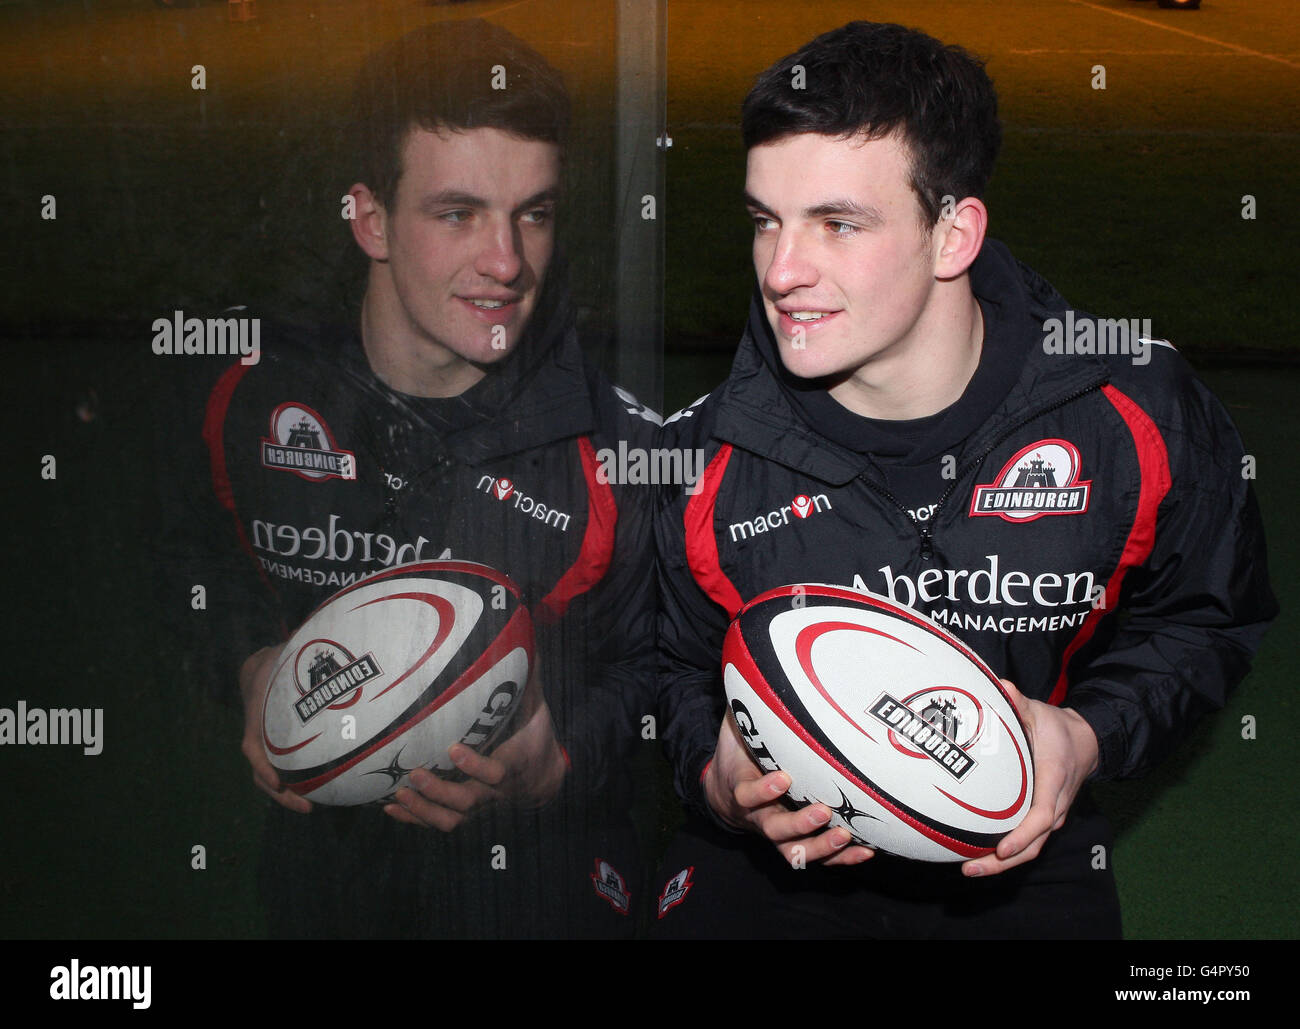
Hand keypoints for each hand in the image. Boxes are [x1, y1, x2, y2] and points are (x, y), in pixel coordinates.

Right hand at [239, 644, 311, 813]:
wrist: (265, 663)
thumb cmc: (280, 661)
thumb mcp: (286, 655)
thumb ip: (305, 652)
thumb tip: (338, 638)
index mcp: (257, 713)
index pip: (252, 746)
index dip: (264, 765)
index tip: (278, 781)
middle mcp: (258, 731)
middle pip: (262, 769)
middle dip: (280, 791)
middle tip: (307, 805)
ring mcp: (265, 740)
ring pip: (270, 774)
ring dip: (287, 793)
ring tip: (312, 805)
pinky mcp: (276, 745)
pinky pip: (282, 766)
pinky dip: (296, 780)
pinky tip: (320, 788)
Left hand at [384, 669, 567, 830]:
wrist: (543, 776)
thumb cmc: (533, 734)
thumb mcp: (535, 706)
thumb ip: (525, 677)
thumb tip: (518, 631)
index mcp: (514, 764)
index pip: (497, 773)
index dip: (475, 767)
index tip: (454, 748)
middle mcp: (495, 791)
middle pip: (467, 801)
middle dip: (439, 790)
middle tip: (414, 772)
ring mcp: (479, 804)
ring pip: (452, 818)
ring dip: (424, 809)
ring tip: (398, 793)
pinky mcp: (465, 811)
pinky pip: (439, 822)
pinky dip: (415, 817)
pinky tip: (390, 806)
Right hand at [703, 710, 872, 867]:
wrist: (728, 789)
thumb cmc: (739, 751)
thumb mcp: (735, 725)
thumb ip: (744, 703)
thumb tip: (751, 660)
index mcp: (741, 787)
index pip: (746, 795)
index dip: (762, 791)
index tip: (782, 777)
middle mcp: (759, 815)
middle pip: (774, 830)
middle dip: (799, 824)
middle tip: (822, 811)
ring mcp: (779, 831)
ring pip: (795, 851)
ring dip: (821, 846)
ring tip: (847, 835)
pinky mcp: (797, 839)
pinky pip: (818, 856)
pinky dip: (841, 858)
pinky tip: (866, 851)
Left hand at [962, 678, 1098, 876]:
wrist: (1084, 742)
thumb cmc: (1055, 726)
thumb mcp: (1038, 710)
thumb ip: (1019, 701)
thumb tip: (1002, 686)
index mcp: (1053, 779)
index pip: (1043, 814)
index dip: (1023, 834)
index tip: (1002, 848)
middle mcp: (1056, 803)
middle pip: (1034, 842)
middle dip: (1005, 861)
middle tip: (970, 868)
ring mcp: (1052, 814)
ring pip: (1031, 847)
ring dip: (1003, 863)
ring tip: (969, 869)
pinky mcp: (1044, 818)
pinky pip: (1027, 841)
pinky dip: (1007, 853)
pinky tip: (979, 855)